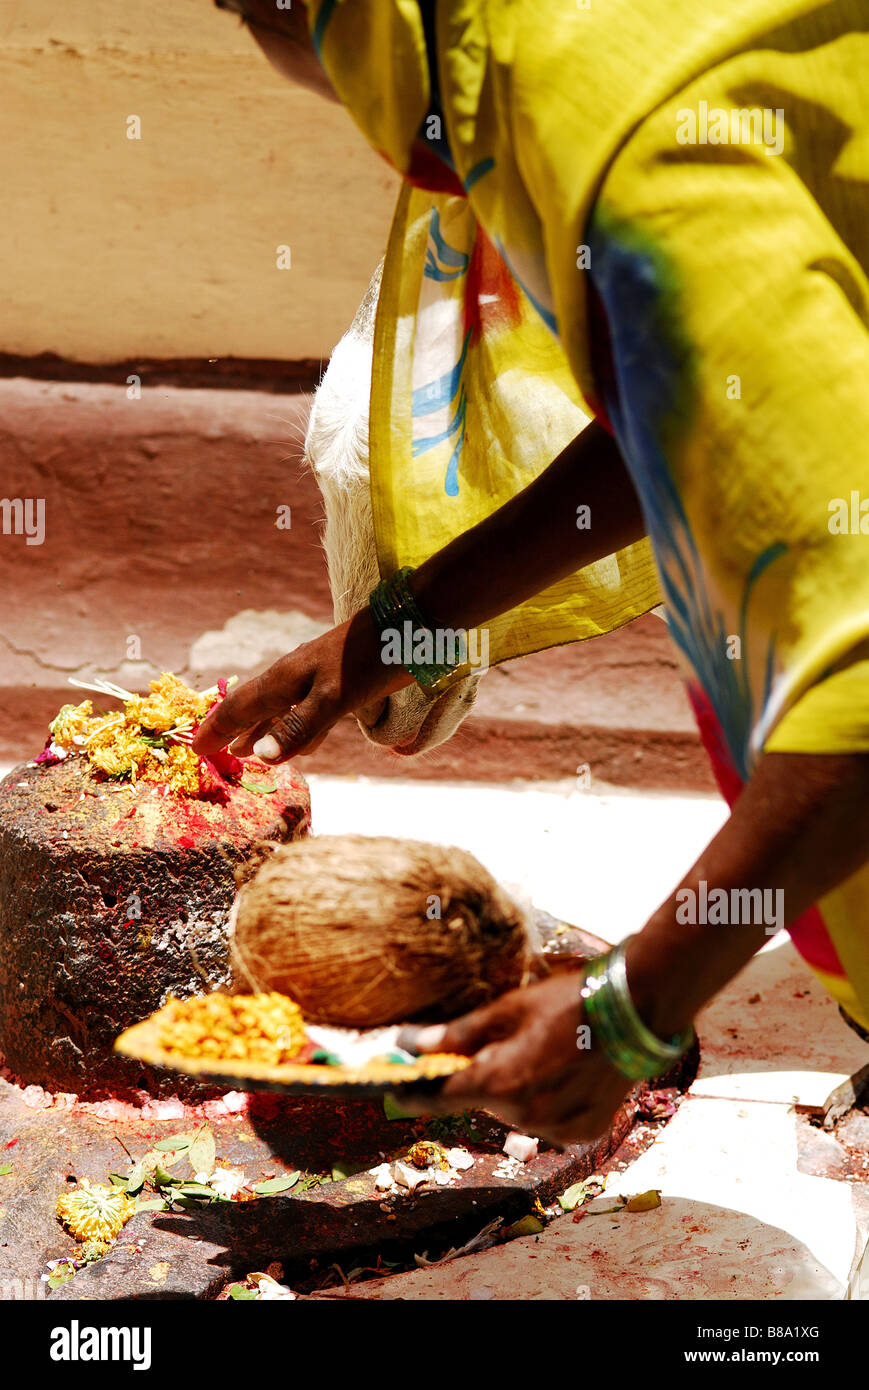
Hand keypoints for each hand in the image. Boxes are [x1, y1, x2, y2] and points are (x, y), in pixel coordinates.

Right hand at [193, 609, 411, 763]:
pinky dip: (294, 728)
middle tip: (213, 750)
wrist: (413, 622)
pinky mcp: (341, 681)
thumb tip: (261, 758)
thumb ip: (298, 728)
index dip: (217, 728)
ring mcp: (318, 677)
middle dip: (233, 729)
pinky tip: (305, 741)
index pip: (240, 706)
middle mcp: (295, 677)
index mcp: (286, 679)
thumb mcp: (334, 698)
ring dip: (262, 730)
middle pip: (254, 706)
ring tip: (247, 750)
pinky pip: (306, 710)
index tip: (195, 748)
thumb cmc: (372, 659)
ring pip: (280, 709)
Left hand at [403, 974, 631, 1144]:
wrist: (636, 1012)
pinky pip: (548, 1120)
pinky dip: (547, 1101)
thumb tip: (412, 1044)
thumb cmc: (569, 1002)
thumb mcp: (510, 1009)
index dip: (414, 1093)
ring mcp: (557, 1127)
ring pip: (516, 1111)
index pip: (442, 1096)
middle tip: (504, 1044)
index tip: (394, 1089)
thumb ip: (460, 1033)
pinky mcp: (582, 1131)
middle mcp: (526, 1114)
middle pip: (483, 1099)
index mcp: (502, 1082)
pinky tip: (564, 1072)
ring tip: (543, 1053)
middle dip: (483, 1076)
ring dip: (517, 1089)